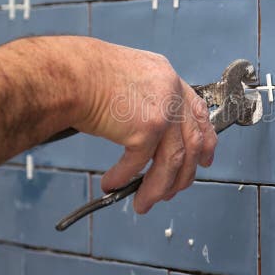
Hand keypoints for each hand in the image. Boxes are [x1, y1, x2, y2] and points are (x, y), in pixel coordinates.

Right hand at [72, 39, 217, 213]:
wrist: (69, 71)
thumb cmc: (85, 73)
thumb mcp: (128, 78)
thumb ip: (145, 100)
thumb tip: (147, 134)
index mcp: (168, 78)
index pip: (198, 113)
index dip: (205, 140)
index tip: (204, 159)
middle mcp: (171, 93)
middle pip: (191, 143)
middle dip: (183, 174)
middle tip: (171, 191)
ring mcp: (162, 111)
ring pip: (172, 161)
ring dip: (157, 187)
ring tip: (143, 203)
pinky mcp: (146, 128)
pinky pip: (138, 164)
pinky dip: (123, 178)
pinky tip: (111, 184)